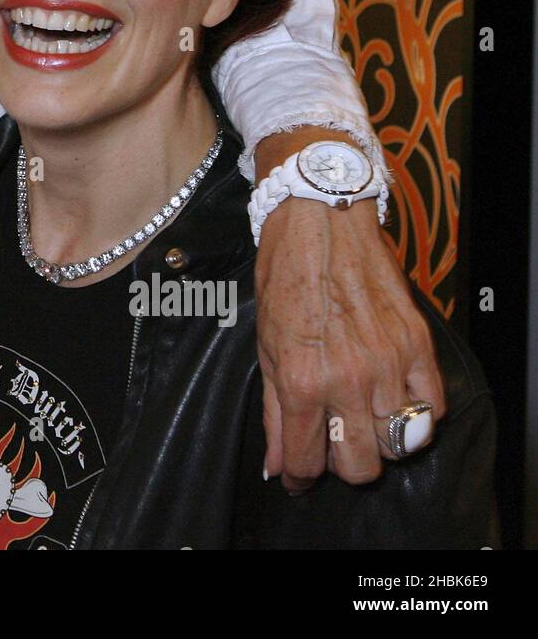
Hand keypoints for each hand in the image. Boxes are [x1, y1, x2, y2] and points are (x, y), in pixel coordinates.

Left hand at [253, 128, 445, 491]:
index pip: (308, 461)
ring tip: (362, 417)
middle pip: (363, 466)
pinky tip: (394, 398)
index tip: (299, 473)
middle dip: (343, 463)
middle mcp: (349, 379)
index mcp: (303, 381)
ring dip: (380, 439)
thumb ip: (275, 412)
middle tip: (332, 442)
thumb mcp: (265, 347)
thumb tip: (276, 464)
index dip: (299, 476)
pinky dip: (417, 413)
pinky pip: (432, 408)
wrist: (318, 222)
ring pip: (400, 444)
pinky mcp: (418, 345)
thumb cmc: (284, 279)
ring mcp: (389, 364)